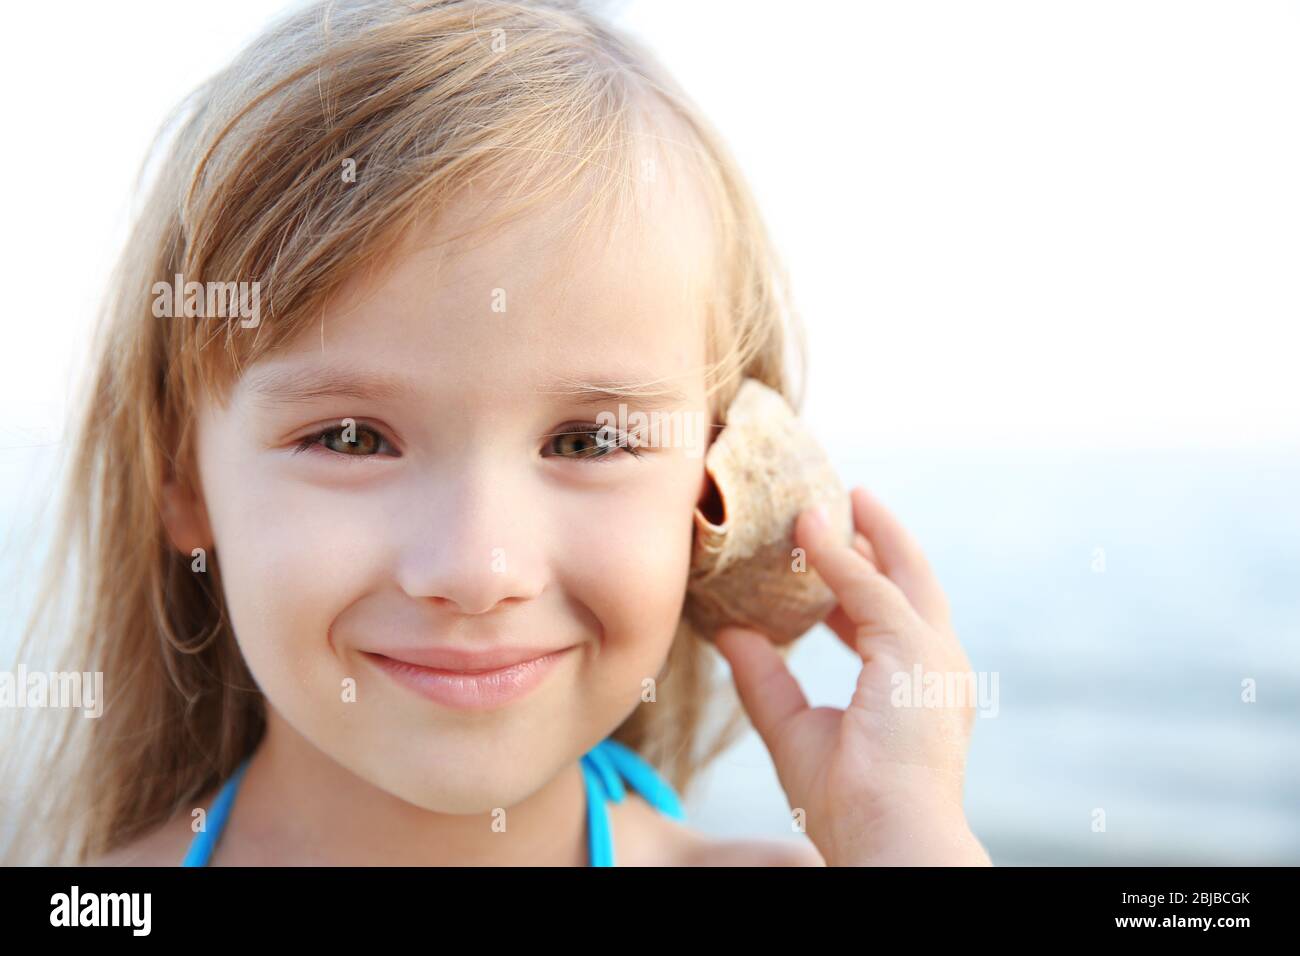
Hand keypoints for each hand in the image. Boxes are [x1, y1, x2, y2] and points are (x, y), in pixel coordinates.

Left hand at [712, 486, 990, 865]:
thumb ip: (764, 680)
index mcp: (916, 683)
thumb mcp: (794, 729)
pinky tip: (807, 531)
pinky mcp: (917, 653)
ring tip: (834, 498)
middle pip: (910, 579)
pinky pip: (870, 589)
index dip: (857, 579)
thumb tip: (729, 634)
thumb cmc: (850, 803)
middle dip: (879, 538)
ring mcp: (934, 656)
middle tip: (847, 502)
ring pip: (899, 572)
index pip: (888, 614)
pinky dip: (838, 556)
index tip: (826, 550)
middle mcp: (935, 663)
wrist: (887, 838)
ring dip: (865, 532)